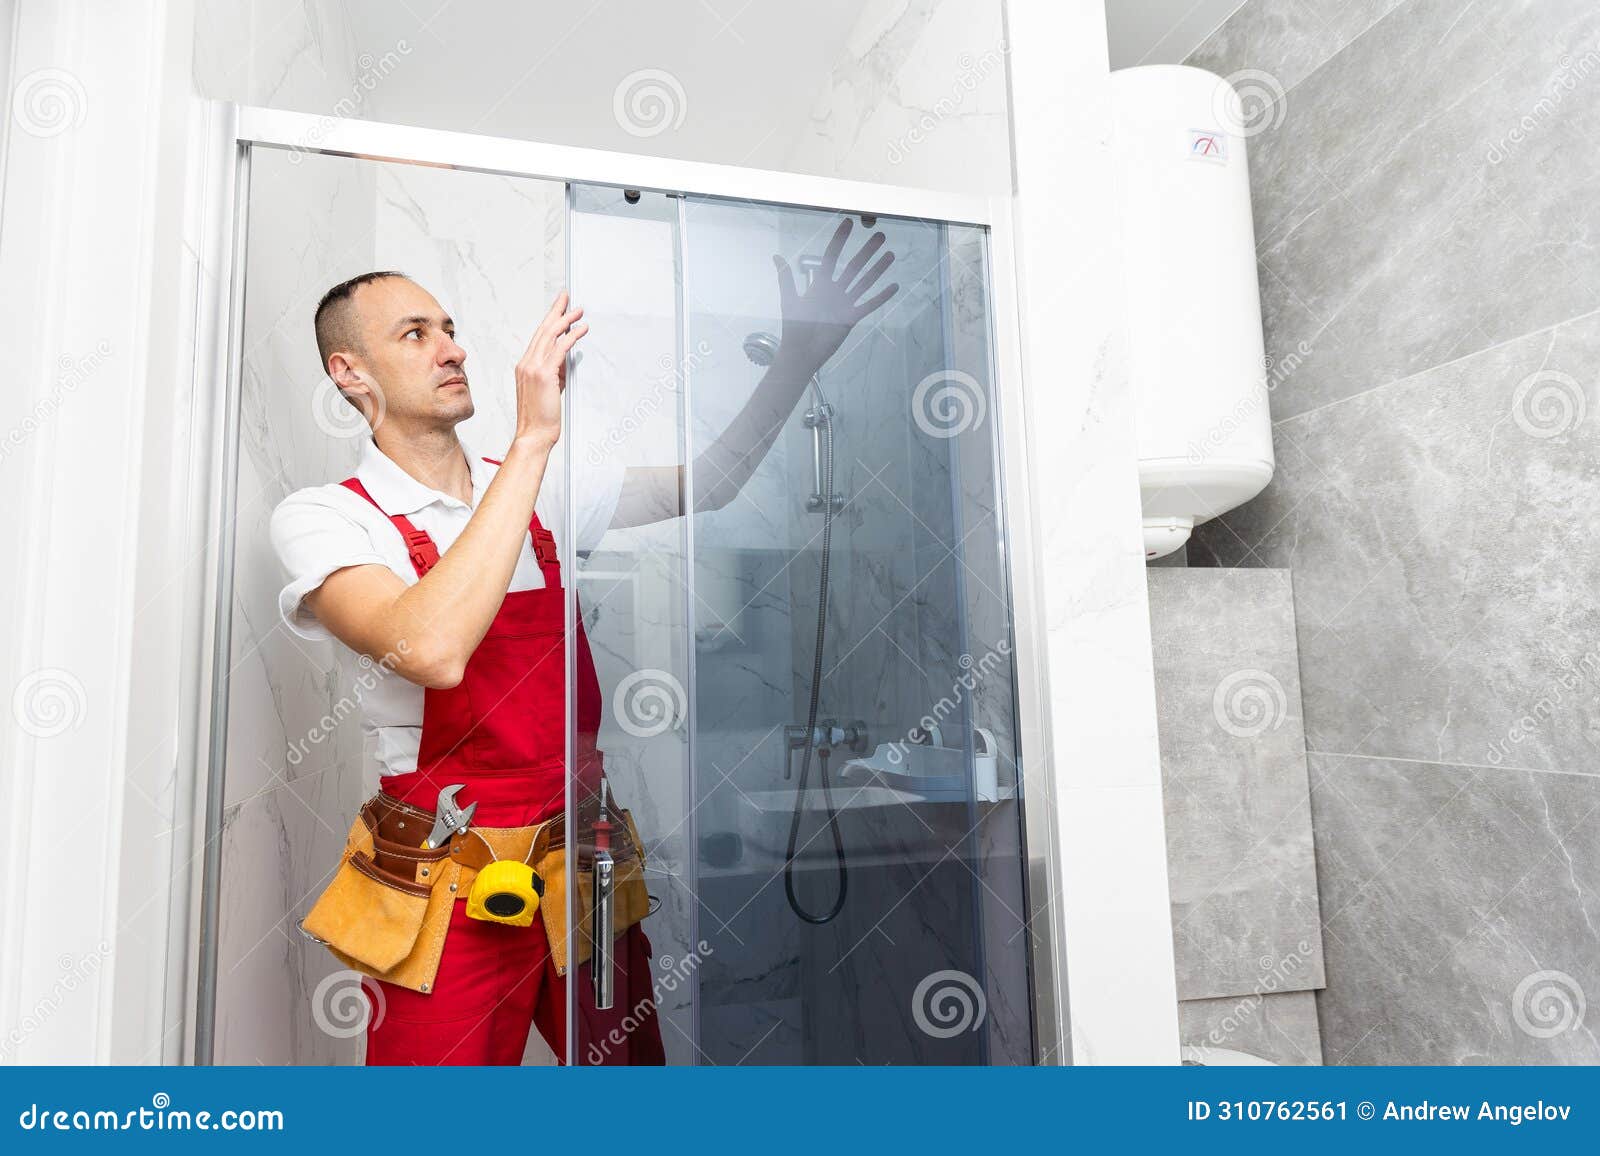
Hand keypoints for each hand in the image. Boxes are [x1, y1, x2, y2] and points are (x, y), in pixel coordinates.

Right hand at [514, 291, 586, 443]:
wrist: (533, 434)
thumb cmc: (540, 417)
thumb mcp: (548, 389)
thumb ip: (555, 372)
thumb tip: (566, 359)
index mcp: (524, 366)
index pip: (538, 337)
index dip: (549, 320)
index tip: (558, 309)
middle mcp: (526, 363)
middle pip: (543, 330)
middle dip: (556, 311)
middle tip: (566, 297)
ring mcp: (533, 368)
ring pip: (550, 335)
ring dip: (566, 320)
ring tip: (578, 311)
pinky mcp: (543, 374)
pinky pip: (559, 349)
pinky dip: (571, 336)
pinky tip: (581, 330)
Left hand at [772, 218, 898, 373]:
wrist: (802, 351)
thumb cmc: (793, 327)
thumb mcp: (789, 300)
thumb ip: (786, 278)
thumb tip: (776, 257)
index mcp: (820, 283)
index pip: (832, 256)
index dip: (840, 240)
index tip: (848, 223)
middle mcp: (835, 291)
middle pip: (854, 266)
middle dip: (867, 251)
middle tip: (880, 236)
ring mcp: (845, 304)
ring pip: (865, 282)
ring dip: (878, 270)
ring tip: (890, 255)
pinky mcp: (852, 318)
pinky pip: (869, 305)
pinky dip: (881, 296)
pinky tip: (894, 286)